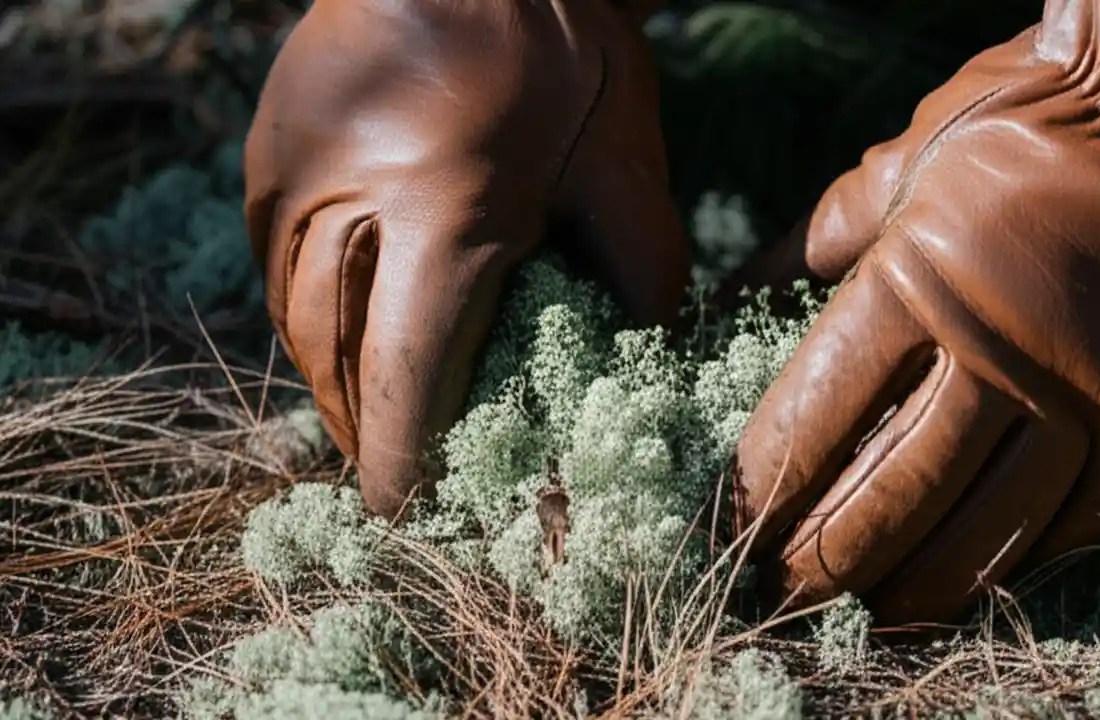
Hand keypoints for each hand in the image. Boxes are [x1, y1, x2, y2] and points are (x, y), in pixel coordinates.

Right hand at [244, 0, 688, 517]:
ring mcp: (291, 179)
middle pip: (336, 362)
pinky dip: (307, 322)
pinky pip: (276, 270)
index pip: (404, 374)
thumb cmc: (561, 53)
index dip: (402, 456)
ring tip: (367, 419)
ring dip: (330, 385)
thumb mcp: (625, 156)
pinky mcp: (266, 158)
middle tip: (396, 474)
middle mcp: (344, 204)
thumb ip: (641, 273)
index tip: (408, 506)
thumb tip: (636, 368)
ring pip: (294, 322)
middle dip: (363, 432)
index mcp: (444, 212)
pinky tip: (342, 338)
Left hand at [731, 0, 1099, 625]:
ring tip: (867, 612)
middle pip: (893, 487)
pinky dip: (1015, 562)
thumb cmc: (1016, 134)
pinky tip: (970, 586)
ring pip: (983, 523)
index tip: (739, 521)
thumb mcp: (899, 166)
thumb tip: (736, 295)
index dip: (771, 479)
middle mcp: (995, 353)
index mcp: (914, 284)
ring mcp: (1081, 396)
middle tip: (784, 592)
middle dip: (827, 553)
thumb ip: (817, 242)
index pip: (821, 409)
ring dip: (915, 579)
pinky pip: (1074, 519)